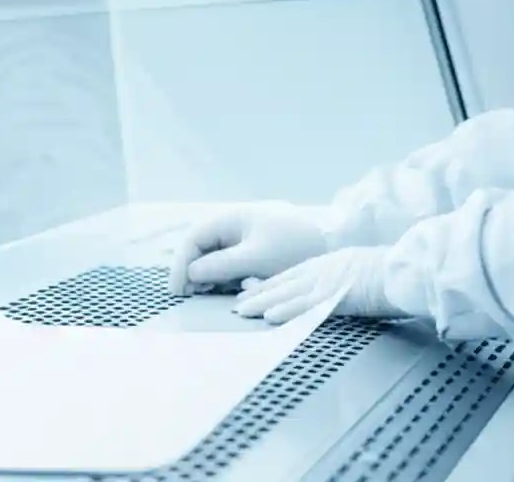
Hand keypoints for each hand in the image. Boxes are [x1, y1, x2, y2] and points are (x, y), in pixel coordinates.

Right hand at [169, 202, 330, 294]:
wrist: (335, 241)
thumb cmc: (296, 245)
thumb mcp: (256, 258)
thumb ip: (221, 266)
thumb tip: (192, 274)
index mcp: (231, 218)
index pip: (193, 239)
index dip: (181, 264)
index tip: (178, 290)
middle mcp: (234, 225)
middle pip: (200, 247)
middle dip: (191, 271)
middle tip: (187, 296)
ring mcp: (245, 236)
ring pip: (214, 256)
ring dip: (207, 275)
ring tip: (205, 294)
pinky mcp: (257, 250)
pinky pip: (230, 262)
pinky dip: (224, 276)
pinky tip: (227, 289)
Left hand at [233, 246, 402, 322]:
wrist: (413, 268)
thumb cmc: (398, 271)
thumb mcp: (368, 268)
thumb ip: (352, 277)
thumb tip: (350, 288)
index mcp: (334, 263)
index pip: (295, 274)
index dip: (272, 282)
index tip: (251, 287)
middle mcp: (326, 269)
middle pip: (285, 282)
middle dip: (259, 292)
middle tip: (237, 301)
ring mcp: (331, 282)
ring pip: (289, 293)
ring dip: (263, 302)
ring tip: (241, 310)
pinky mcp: (338, 297)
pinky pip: (307, 305)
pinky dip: (287, 310)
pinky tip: (269, 316)